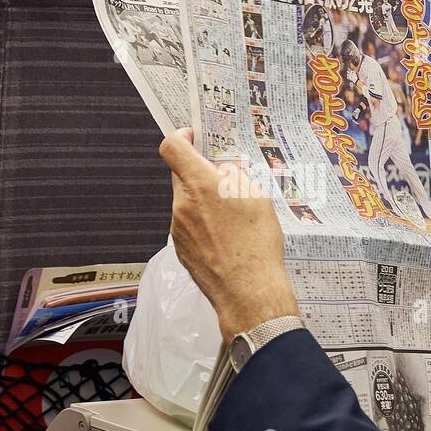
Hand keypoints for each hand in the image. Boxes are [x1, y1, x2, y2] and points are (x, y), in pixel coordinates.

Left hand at [159, 128, 299, 342]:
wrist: (248, 293)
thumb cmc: (257, 245)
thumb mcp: (258, 199)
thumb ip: (235, 177)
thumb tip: (222, 171)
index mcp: (201, 185)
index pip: (172, 148)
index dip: (180, 138)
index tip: (192, 138)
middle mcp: (182, 204)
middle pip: (182, 176)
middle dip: (201, 175)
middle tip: (226, 182)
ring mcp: (177, 228)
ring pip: (186, 202)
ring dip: (204, 202)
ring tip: (233, 219)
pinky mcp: (180, 248)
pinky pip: (188, 225)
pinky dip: (203, 225)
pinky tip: (226, 239)